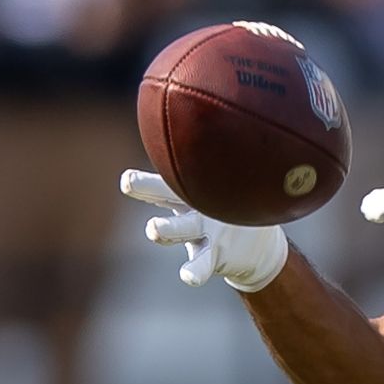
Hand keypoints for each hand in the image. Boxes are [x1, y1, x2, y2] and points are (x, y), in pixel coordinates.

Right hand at [120, 170, 288, 291]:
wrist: (254, 243)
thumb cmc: (238, 204)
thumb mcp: (237, 179)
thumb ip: (237, 156)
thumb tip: (257, 105)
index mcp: (190, 187)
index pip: (164, 175)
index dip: (143, 177)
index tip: (126, 178)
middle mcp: (188, 208)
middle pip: (163, 195)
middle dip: (146, 187)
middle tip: (130, 183)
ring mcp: (198, 233)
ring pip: (178, 230)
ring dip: (165, 230)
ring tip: (153, 230)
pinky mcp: (212, 256)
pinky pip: (200, 263)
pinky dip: (193, 271)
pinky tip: (188, 277)